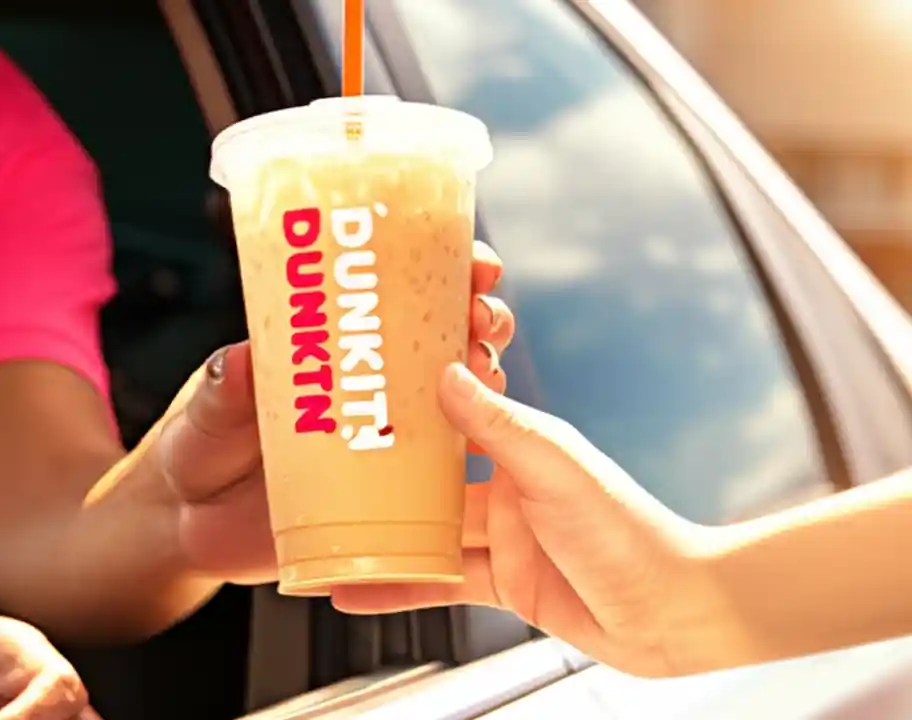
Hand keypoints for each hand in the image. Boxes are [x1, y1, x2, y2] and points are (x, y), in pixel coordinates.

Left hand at [155, 242, 516, 585]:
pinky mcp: (387, 491)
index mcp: (327, 345)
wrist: (188, 526)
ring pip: (457, 397)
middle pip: (443, 337)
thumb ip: (221, 392)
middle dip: (480, 318)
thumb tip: (238, 360)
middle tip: (481, 316)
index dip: (444, 270)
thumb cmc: (194, 450)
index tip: (473, 263)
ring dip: (485, 375)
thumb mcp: (204, 413)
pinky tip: (485, 443)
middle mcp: (365, 383)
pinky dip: (472, 452)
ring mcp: (381, 435)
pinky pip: (442, 469)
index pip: (395, 293)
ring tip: (484, 370)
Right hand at [331, 364, 720, 677]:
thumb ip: (497, 426)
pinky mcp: (503, 583)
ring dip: (381, 533)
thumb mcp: (554, 468)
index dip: (415, 392)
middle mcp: (508, 485)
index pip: (457, 405)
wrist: (675, 613)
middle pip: (430, 472)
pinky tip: (357, 591)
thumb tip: (448, 373)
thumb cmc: (631, 532)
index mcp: (522, 443)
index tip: (369, 378)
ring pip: (427, 529)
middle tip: (328, 457)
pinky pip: (439, 582)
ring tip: (327, 530)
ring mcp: (504, 536)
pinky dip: (398, 588)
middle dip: (382, 466)